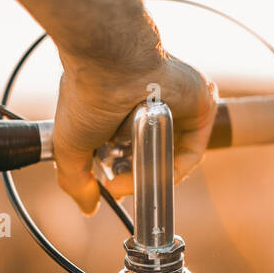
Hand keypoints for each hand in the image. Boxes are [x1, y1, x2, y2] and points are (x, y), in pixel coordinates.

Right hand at [52, 50, 217, 214]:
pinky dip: (169, 169)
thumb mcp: (71, 146)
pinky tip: (144, 174)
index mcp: (128, 110)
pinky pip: (191, 151)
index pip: (135, 151)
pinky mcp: (202, 108)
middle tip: (118, 188)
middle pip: (156, 156)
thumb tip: (88, 208)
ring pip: (173, 156)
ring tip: (123, 183)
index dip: (124, 175)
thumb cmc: (87, 95)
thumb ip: (77, 180)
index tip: (109, 188)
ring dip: (149, 177)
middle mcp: (156, 109)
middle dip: (136, 177)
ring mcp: (182, 109)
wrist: (111, 63)